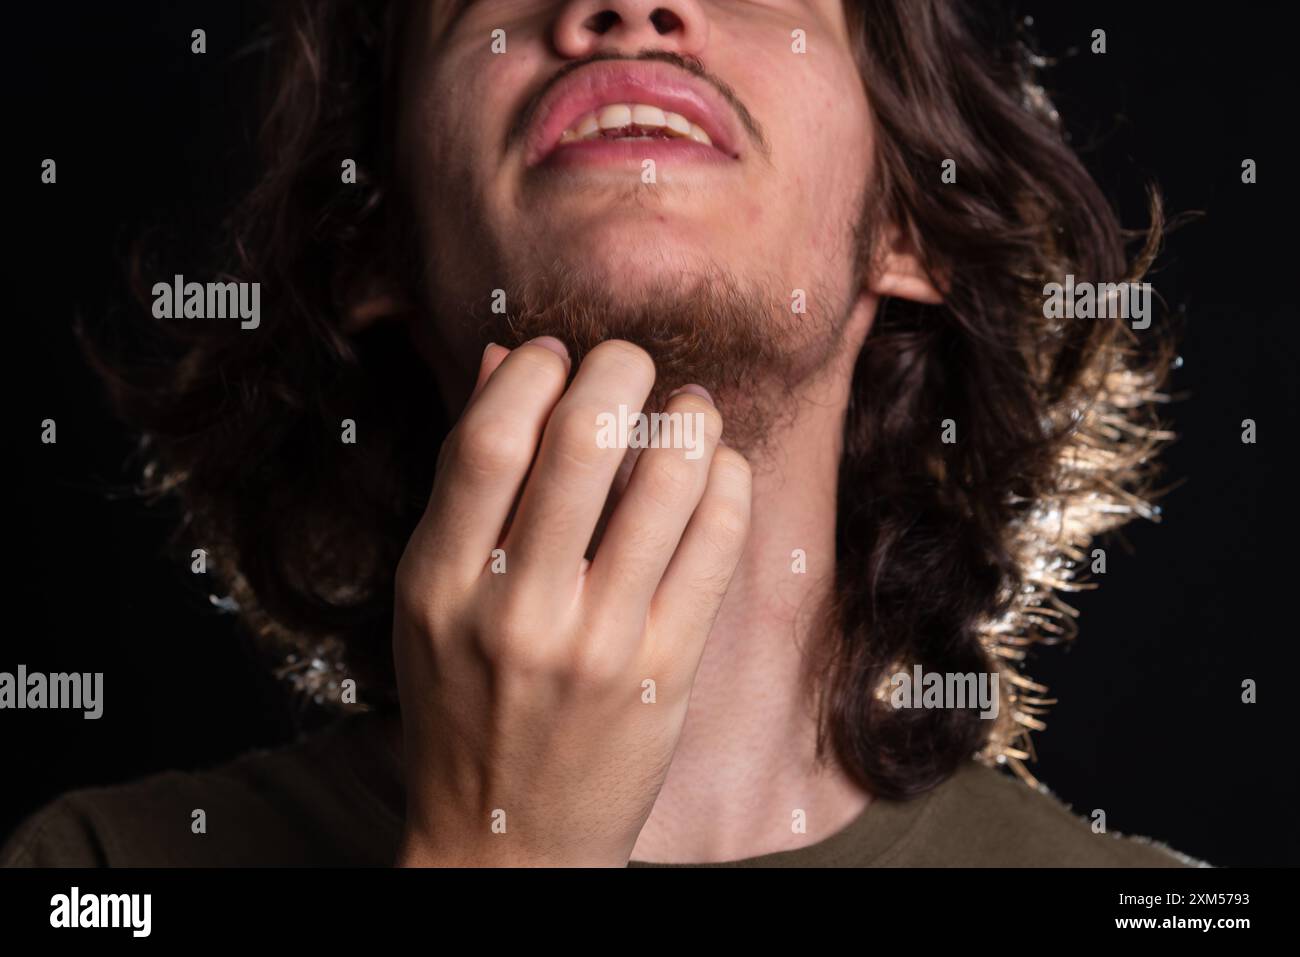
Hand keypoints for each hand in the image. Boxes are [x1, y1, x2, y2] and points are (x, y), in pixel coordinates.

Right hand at [393, 337, 751, 865]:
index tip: (556, 355)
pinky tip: (717, 469)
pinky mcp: (663, 675)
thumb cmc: (463, 704)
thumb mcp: (431, 598)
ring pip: (664, 485)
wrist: (507, 840)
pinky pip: (715, 549)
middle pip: (581, 444)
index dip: (533, 371)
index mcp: (439, 583)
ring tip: (687, 410)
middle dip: (620, 371)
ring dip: (687, 421)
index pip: (488, 440)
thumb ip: (464, 480)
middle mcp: (514, 611)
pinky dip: (725, 484)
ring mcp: (595, 646)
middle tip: (632, 363)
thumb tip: (503, 360)